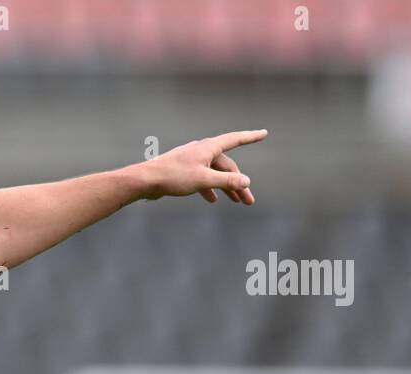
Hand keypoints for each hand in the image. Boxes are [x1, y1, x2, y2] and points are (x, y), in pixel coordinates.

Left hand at [132, 129, 267, 204]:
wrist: (145, 181)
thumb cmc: (173, 177)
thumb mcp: (204, 180)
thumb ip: (226, 181)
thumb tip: (246, 181)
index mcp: (208, 148)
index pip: (235, 140)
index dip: (251, 137)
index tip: (264, 133)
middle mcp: (201, 151)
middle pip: (227, 166)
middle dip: (239, 183)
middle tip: (248, 201)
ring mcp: (192, 161)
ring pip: (215, 173)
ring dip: (226, 188)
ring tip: (235, 202)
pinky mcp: (183, 171)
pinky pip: (202, 178)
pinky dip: (209, 188)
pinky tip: (211, 200)